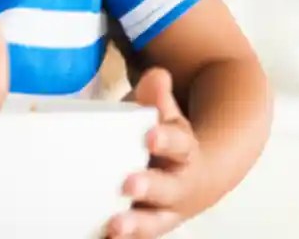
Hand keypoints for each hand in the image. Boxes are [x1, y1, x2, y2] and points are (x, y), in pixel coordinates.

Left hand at [108, 67, 199, 238]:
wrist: (196, 179)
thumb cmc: (164, 141)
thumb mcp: (166, 116)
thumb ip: (157, 98)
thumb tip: (157, 75)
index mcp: (184, 152)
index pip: (179, 144)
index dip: (165, 140)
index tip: (150, 136)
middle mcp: (179, 186)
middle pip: (168, 189)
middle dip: (150, 187)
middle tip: (129, 184)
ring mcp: (164, 212)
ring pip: (153, 222)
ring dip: (134, 226)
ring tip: (114, 227)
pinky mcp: (148, 227)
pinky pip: (137, 237)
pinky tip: (102, 238)